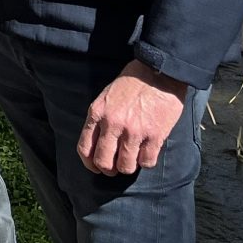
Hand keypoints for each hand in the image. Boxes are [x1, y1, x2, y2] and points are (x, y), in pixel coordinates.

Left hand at [78, 59, 188, 175]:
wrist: (158, 72)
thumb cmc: (131, 83)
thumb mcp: (106, 96)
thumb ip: (100, 119)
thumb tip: (98, 143)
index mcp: (97, 113)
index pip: (85, 148)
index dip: (90, 163)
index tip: (96, 167)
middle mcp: (113, 123)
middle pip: (103, 162)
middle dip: (109, 170)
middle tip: (116, 167)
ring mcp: (134, 131)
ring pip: (126, 166)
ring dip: (129, 167)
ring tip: (133, 160)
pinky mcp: (154, 135)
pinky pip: (147, 162)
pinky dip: (146, 162)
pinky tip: (147, 152)